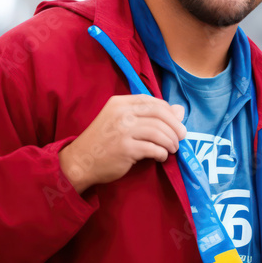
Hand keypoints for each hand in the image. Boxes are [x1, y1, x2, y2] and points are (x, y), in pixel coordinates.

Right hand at [58, 95, 186, 193]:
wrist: (80, 161)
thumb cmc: (103, 141)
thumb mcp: (122, 122)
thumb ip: (149, 115)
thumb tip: (180, 110)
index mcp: (120, 102)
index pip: (152, 101)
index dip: (169, 111)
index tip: (176, 123)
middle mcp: (121, 113)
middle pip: (159, 114)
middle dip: (175, 126)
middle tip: (181, 137)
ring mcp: (122, 130)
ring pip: (158, 131)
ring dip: (170, 141)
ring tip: (172, 149)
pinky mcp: (125, 148)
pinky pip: (153, 148)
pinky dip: (162, 153)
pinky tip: (161, 156)